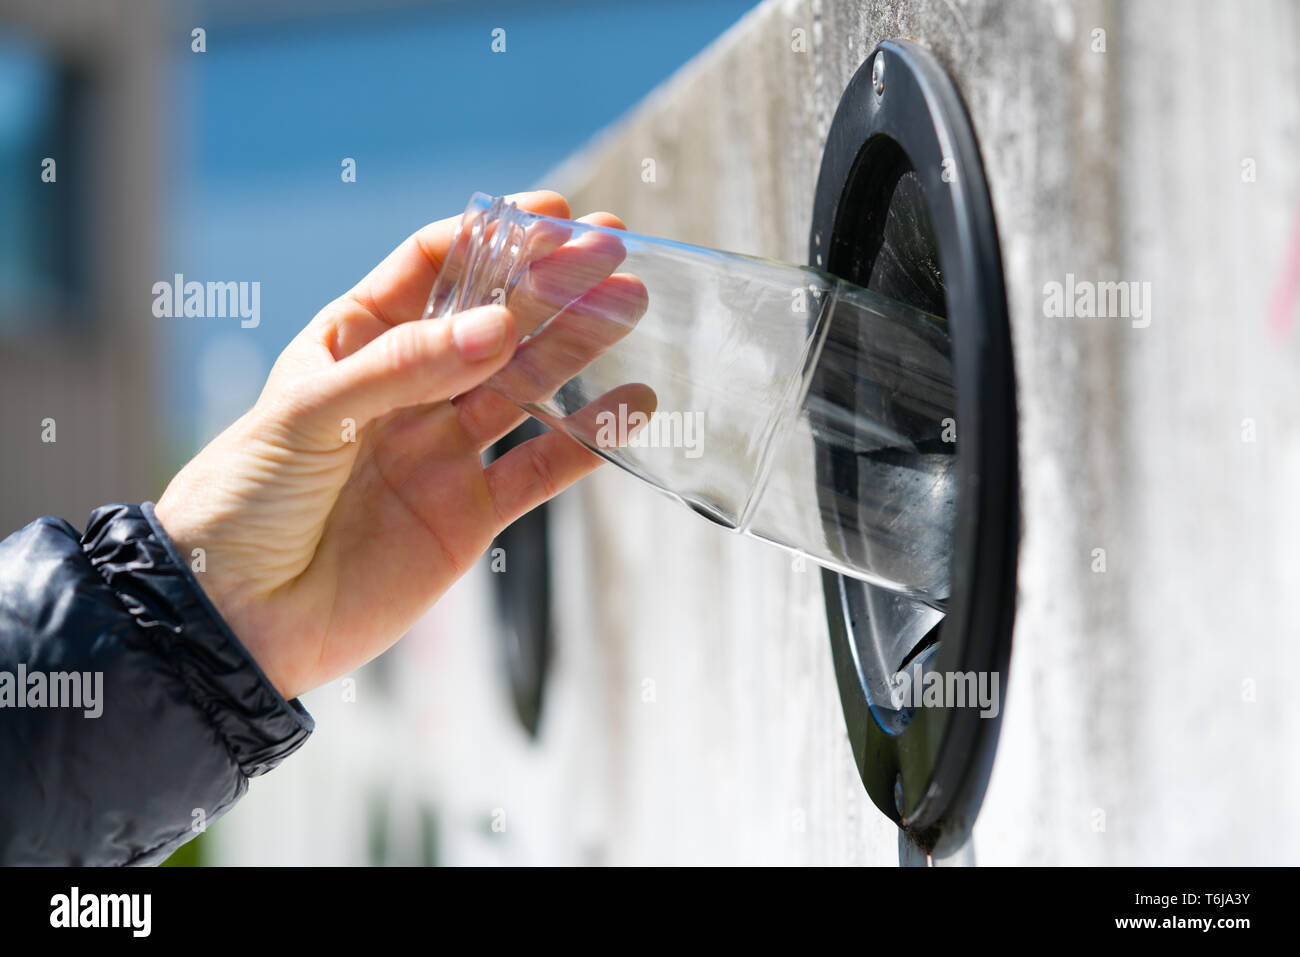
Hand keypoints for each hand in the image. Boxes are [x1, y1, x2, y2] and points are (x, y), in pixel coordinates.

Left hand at [154, 191, 643, 699]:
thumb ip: (404, 369)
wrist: (238, 618)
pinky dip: (586, 441)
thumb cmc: (246, 500)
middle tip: (613, 249)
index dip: (493, 238)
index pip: (433, 268)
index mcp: (354, 342)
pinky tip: (633, 407)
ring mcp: (441, 449)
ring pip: (524, 385)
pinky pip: (540, 468)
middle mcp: (406, 388)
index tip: (553, 218)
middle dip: (552, 282)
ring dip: (578, 346)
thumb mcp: (306, 414)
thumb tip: (499, 327)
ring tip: (630, 303)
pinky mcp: (470, 513)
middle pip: (492, 320)